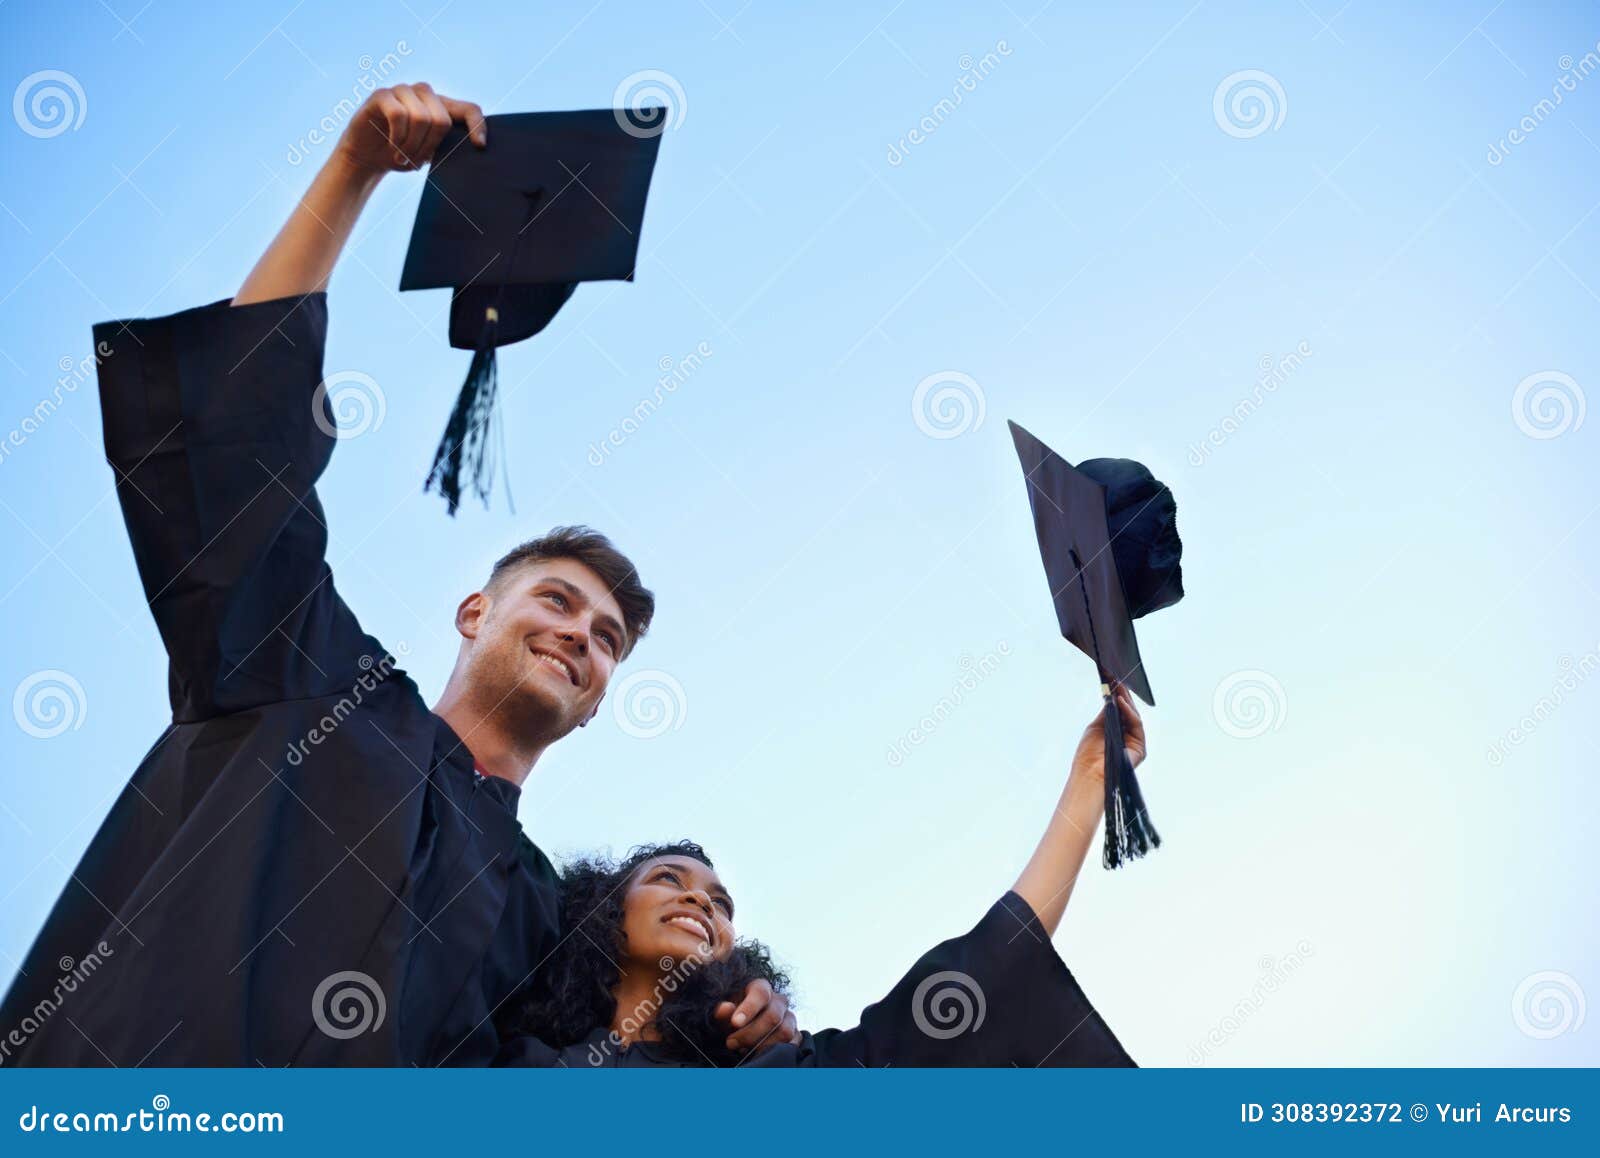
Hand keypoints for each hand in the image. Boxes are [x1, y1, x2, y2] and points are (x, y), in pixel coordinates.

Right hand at [335, 83, 485, 174]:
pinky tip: (392, 147)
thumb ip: (446, 146)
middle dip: (428, 147)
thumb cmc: (401, 155)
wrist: (367, 157)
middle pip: (442, 120)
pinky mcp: (382, 95)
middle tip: (414, 161)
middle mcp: (424, 93)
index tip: (479, 146)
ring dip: (411, 146)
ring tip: (402, 157)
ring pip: (420, 118)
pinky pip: (398, 114)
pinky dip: (397, 137)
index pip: (469, 109)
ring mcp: (403, 90)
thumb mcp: (428, 153)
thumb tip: (474, 150)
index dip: (478, 125)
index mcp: (442, 107)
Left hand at [714, 978, 798, 1054]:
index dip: (749, 1008)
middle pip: (773, 1016)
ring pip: (784, 1031)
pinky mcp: (796, 1034)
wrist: (744, 1031)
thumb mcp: (724, 1014)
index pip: (761, 993)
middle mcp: (779, 1001)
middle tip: (731, 1042)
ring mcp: (790, 1017)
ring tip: (744, 1050)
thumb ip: (723, 1011)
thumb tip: (724, 1009)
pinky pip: (793, 1043)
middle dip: (750, 1033)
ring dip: (762, 1045)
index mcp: (761, 988)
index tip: (735, 1022)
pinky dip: (777, 1051)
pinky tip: (760, 1054)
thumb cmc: (733, 1018)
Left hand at [1069, 681, 1145, 787]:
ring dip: (1126, 701)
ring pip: (1134, 716)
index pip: (1119, 711)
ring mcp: (1134, 742)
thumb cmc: (1089, 754)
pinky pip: (1137, 725)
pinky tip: (1122, 702)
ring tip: (1118, 688)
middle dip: (1123, 695)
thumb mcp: (1096, 726)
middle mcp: (1126, 736)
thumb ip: (1107, 712)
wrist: (1090, 772)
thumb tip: (1111, 695)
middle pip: (1128, 712)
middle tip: (1117, 680)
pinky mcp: (1140, 747)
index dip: (1117, 696)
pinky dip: (1130, 712)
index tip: (1112, 681)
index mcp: (1115, 732)